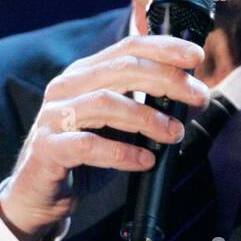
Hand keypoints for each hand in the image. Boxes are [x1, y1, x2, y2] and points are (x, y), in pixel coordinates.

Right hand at [0, 33, 210, 240]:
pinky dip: (122, 153)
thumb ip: (145, 102)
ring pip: (106, 103)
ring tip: (175, 134)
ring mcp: (53, 116)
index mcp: (85, 73)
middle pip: (122, 69)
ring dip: (148, 117)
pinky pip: (88, 145)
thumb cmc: (86, 153)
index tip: (196, 56)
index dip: (164, 48)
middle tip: (199, 96)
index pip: (127, 48)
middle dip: (167, 79)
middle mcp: (67, 87)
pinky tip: (145, 160)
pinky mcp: (47, 148)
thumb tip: (191, 92)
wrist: (40, 192)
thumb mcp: (118, 122)